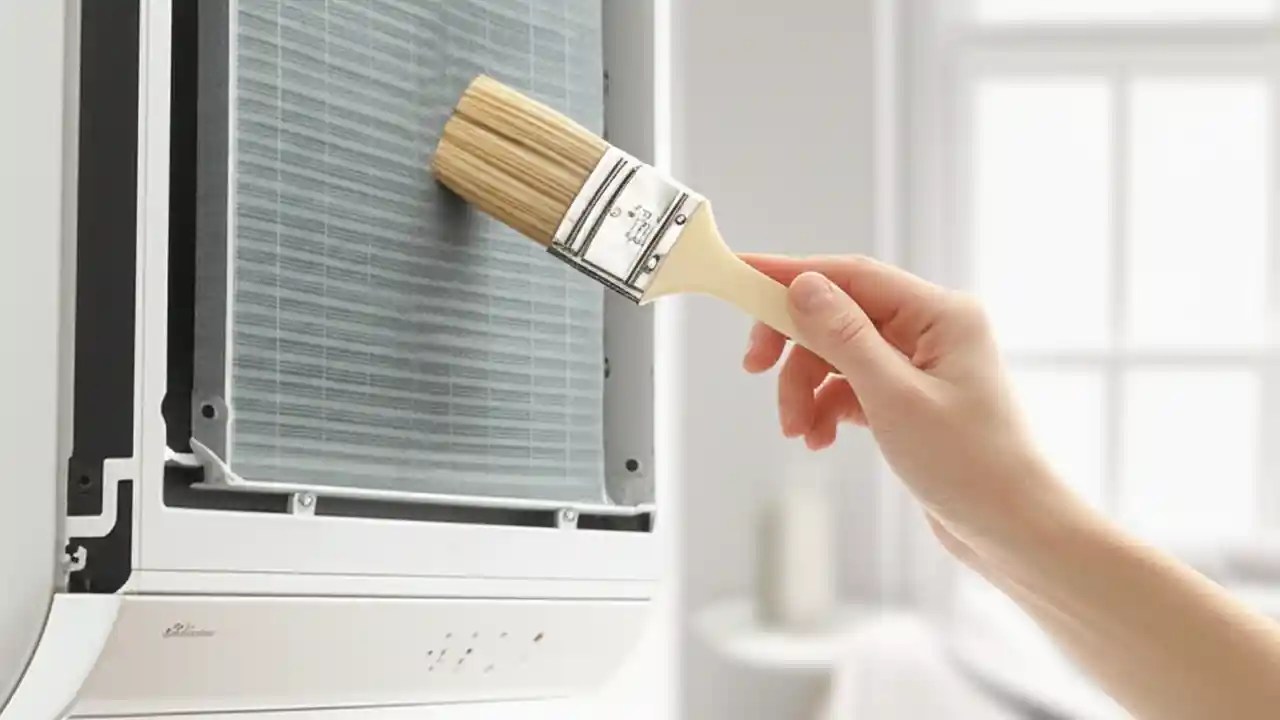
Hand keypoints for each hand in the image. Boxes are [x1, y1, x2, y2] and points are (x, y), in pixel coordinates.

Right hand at [741, 254, 1090, 558]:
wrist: (1011, 530)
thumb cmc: (972, 466)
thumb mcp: (894, 398)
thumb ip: (844, 337)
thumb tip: (804, 287)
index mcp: (941, 314)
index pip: (850, 276)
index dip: (790, 274)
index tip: (742, 274)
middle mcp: (932, 329)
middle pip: (838, 315)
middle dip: (794, 348)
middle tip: (754, 369)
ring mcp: (921, 364)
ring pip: (837, 355)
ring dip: (806, 388)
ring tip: (797, 430)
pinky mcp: (910, 398)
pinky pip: (850, 386)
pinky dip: (826, 408)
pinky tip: (818, 437)